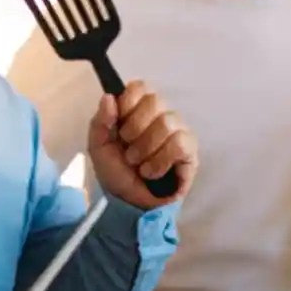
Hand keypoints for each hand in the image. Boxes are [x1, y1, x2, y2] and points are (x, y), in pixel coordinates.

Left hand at [87, 81, 197, 208]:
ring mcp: (179, 133)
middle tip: (128, 150)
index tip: (119, 124)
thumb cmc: (116, 173)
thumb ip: (100, 121)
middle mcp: (162, 116)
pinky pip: (180, 143)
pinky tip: (152, 172)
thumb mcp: (99, 147)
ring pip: (167, 122)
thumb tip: (109, 97)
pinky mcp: (190, 153)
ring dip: (146, 148)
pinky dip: (160, 160)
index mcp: (139, 111)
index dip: (128, 102)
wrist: (128, 204)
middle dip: (135, 129)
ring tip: (138, 165)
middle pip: (155, 101)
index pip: (141, 87)